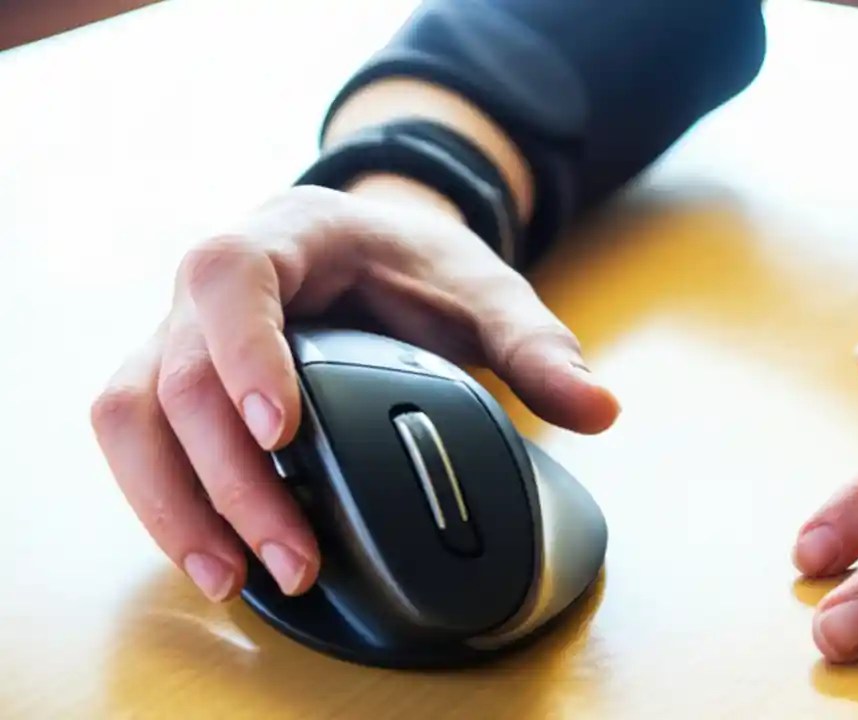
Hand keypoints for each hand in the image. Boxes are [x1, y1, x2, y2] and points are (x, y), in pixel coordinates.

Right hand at [91, 179, 619, 602]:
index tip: (285, 433)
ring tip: (232, 577)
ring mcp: (180, 329)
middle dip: (229, 475)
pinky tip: (214, 557)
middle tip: (293, 554)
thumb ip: (538, 347)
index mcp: (290, 236)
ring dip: (173, 502)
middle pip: (177, 370)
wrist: (376, 247)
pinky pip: (134, 437)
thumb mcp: (487, 292)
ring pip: (130, 412)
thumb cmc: (420, 263)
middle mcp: (215, 283)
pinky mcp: (172, 377)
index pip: (234, 277)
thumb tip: (598, 409)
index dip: (246, 353)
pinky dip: (162, 500)